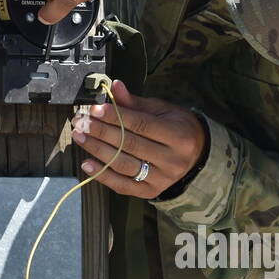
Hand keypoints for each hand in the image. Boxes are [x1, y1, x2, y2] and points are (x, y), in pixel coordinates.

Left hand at [71, 80, 205, 198]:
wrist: (198, 155)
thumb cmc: (177, 127)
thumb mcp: (163, 110)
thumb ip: (136, 103)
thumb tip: (114, 86)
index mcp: (178, 135)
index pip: (141, 125)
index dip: (115, 117)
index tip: (94, 109)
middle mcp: (172, 160)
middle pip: (129, 145)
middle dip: (100, 132)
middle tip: (80, 122)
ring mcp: (162, 179)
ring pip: (123, 165)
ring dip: (97, 150)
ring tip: (79, 137)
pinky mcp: (151, 191)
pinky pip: (123, 185)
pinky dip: (103, 175)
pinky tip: (86, 163)